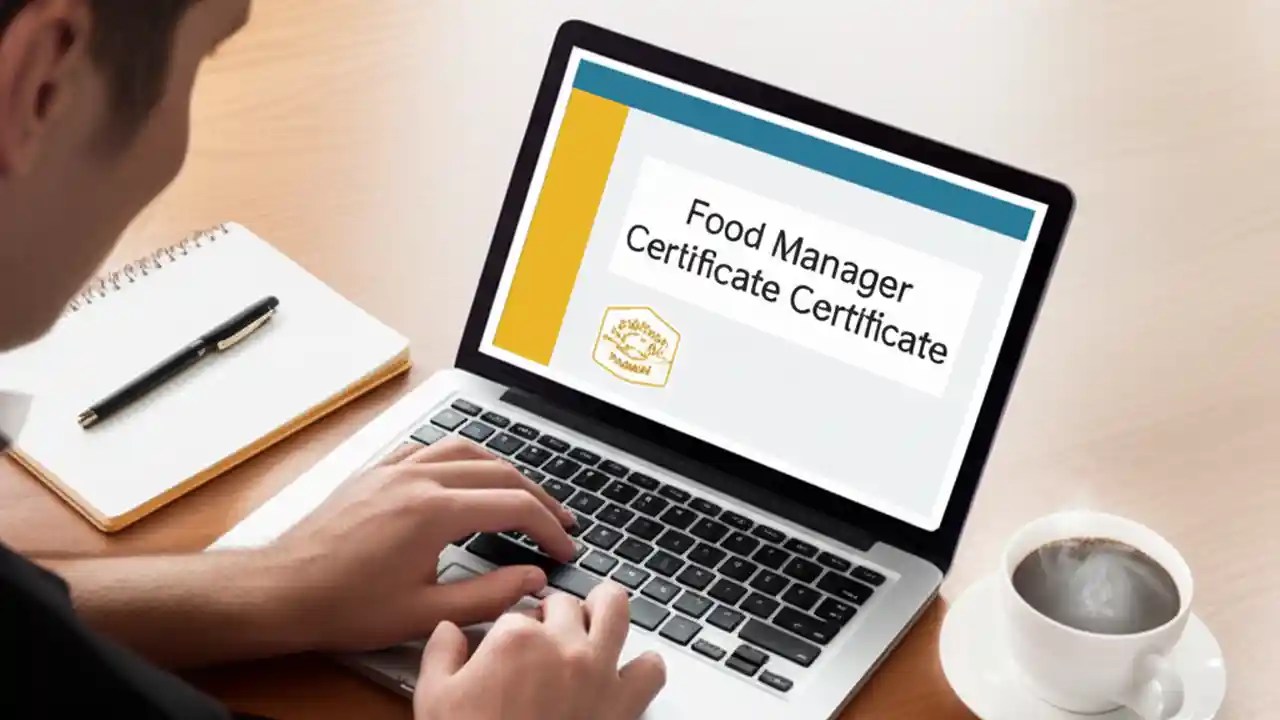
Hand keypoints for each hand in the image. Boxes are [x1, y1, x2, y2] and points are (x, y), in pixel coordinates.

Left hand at [266, 437, 577, 651]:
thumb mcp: (424, 614)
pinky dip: (459, 458)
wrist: (281, 591)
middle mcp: (417, 480)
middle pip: (498, 472)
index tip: (563, 547)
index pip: (514, 506)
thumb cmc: (343, 606)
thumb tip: (532, 581)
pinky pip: (428, 449)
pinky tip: (465, 475)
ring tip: (524, 493)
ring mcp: (393, 471)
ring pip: (466, 450)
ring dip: (502, 470)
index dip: (548, 527)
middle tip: (559, 522)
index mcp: (434, 512)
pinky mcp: (375, 473)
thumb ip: (489, 596)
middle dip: (537, 497)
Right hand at [414, 584, 666, 719]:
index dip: (511, 628)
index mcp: (516, 638)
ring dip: (604, 608)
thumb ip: (441, 654)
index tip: (506, 647)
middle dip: (554, 613)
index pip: (517, 611)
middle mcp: (563, 646)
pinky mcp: (623, 703)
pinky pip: (651, 670)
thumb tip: (448, 630)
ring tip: (595, 617)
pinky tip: (631, 670)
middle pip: (566, 604)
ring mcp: (598, 672)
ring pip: (615, 610)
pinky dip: (645, 666)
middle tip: (546, 633)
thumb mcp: (435, 698)